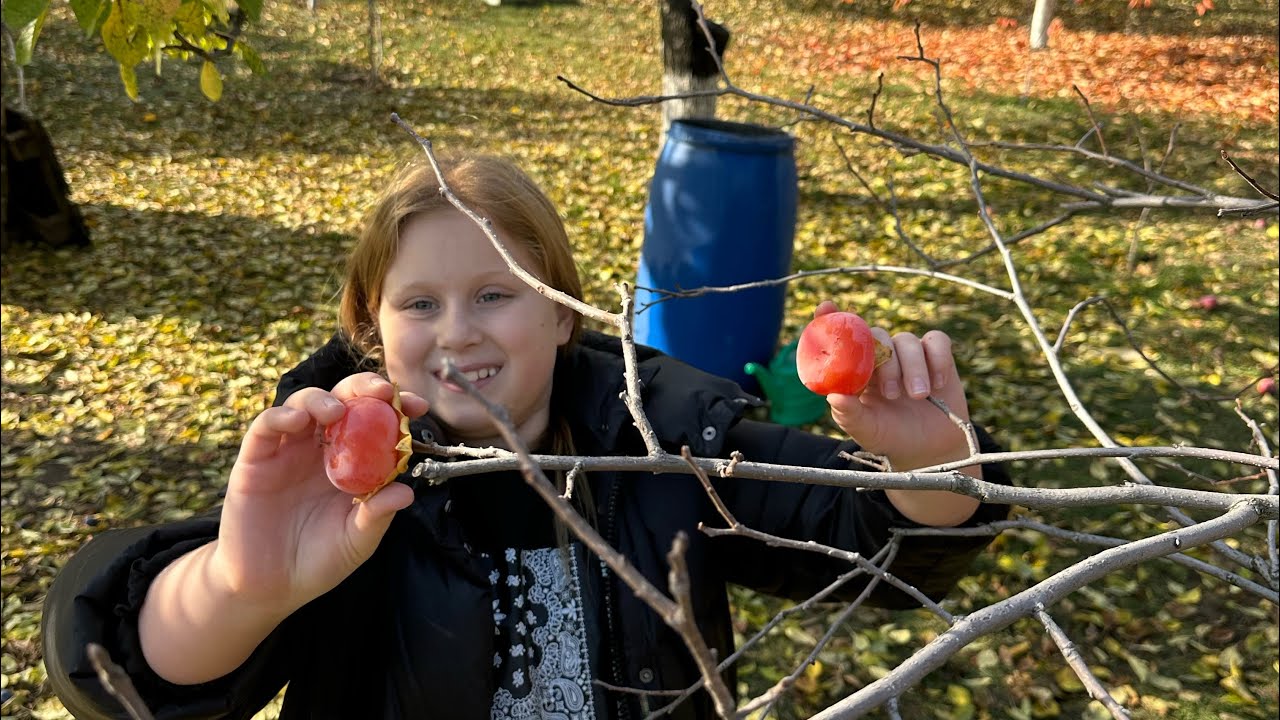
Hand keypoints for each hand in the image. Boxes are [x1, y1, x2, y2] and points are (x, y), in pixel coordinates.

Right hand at [211, 373, 427, 611]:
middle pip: (341, 400)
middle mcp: (320, 449)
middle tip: (381, 393)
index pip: (376, 422)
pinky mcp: (255, 461)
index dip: (396, 408)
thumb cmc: (319, 561)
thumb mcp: (357, 541)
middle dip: (362, 388)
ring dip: (321, 399)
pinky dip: (280, 416)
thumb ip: (377, 516)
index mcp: (351, 462)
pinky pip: (265, 427)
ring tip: (336, 411)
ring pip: (303, 404)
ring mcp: (287, 452)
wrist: (270, 588)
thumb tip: (406, 492)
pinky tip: (297, 421)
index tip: (418, 405)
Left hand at [816, 301, 976, 473]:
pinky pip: (937, 341)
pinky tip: (937, 384)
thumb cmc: (891, 437)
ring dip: (912, 367)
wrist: (930, 450)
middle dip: (886, 363)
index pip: (840, 338)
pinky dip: (937, 359)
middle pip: (878, 336)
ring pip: (907, 340)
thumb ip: (850, 415)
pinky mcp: (937, 356)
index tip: (825, 307)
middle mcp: (880, 357)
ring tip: (918, 396)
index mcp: (856, 370)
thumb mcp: (867, 431)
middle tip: (893, 395)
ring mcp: (908, 355)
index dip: (830, 319)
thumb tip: (834, 396)